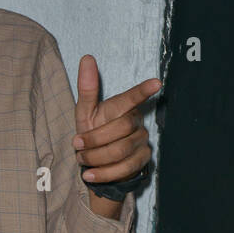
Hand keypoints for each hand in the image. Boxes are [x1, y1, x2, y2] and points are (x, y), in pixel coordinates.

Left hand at [72, 55, 159, 184]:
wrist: (97, 163)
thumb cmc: (92, 133)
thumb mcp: (85, 113)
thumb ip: (87, 89)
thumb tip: (87, 57)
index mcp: (122, 107)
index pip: (132, 98)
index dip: (143, 91)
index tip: (156, 83)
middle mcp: (136, 121)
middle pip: (121, 128)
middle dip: (94, 140)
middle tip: (77, 145)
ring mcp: (142, 141)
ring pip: (121, 150)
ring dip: (96, 157)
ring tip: (82, 160)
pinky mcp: (142, 160)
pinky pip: (124, 168)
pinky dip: (103, 173)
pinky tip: (90, 174)